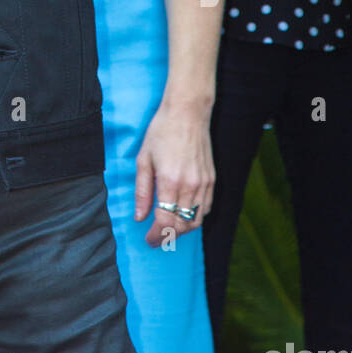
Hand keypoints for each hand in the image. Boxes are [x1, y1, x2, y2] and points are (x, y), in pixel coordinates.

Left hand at [134, 101, 214, 246]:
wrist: (187, 113)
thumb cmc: (161, 132)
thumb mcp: (143, 159)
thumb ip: (142, 191)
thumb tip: (140, 216)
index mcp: (170, 181)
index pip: (165, 222)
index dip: (156, 235)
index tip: (148, 239)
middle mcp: (190, 186)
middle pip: (182, 226)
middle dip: (168, 237)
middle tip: (156, 238)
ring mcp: (204, 184)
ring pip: (196, 221)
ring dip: (182, 230)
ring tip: (168, 229)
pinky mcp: (211, 180)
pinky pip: (206, 209)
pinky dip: (195, 218)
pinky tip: (184, 215)